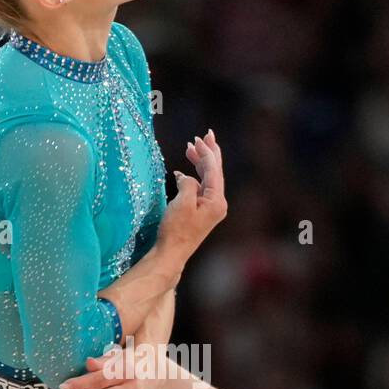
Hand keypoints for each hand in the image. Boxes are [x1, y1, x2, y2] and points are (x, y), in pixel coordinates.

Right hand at [156, 129, 226, 260]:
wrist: (171, 253)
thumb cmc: (176, 229)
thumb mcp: (182, 202)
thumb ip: (188, 183)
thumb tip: (186, 177)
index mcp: (217, 200)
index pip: (213, 170)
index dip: (206, 152)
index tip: (198, 138)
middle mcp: (217, 204)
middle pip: (214, 172)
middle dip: (208, 153)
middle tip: (204, 135)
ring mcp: (209, 209)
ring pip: (206, 179)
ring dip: (199, 164)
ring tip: (191, 148)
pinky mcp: (200, 213)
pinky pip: (198, 189)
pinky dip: (191, 178)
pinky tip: (181, 172)